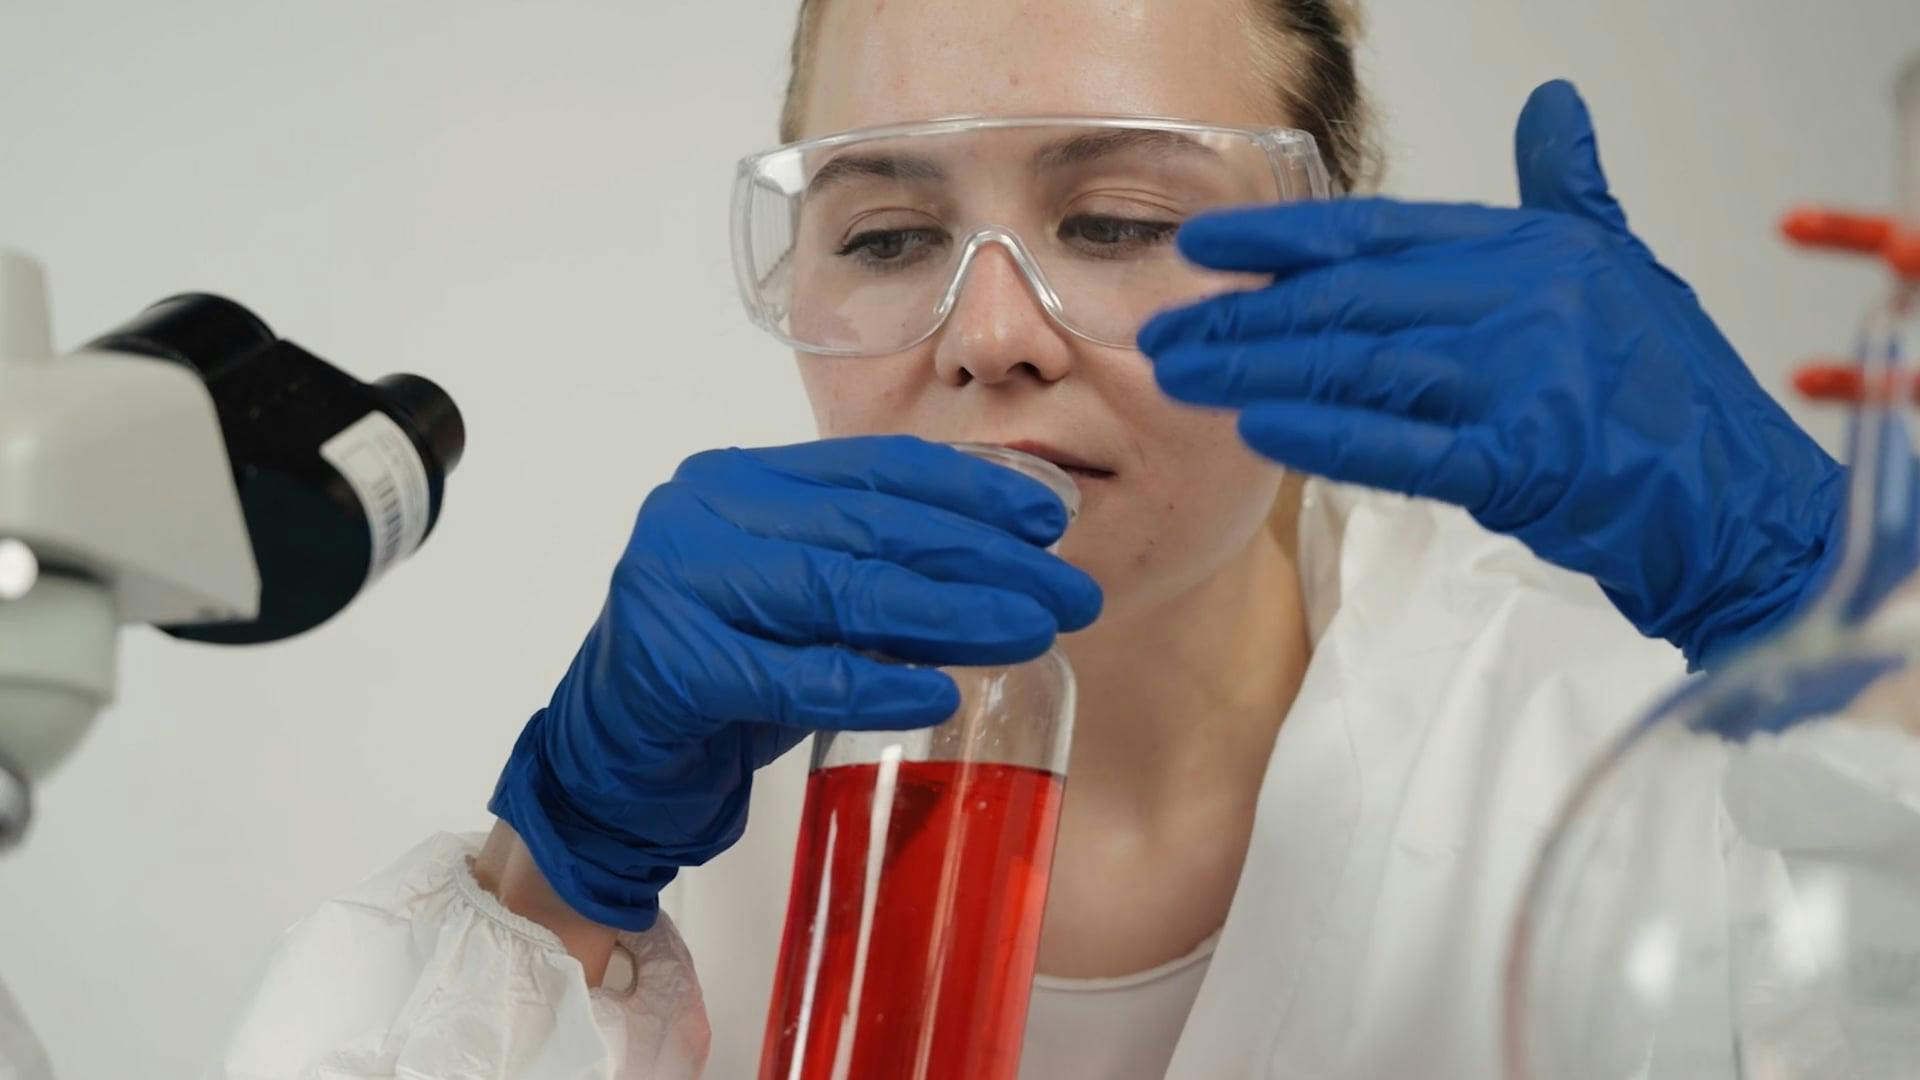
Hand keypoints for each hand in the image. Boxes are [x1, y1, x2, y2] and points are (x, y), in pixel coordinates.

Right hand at [489, 437, 1101, 929]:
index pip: (875, 468)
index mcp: (742, 480)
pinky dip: (874, 688)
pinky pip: (796, 676)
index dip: (972, 487)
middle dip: (984, 557)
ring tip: (1030, 633)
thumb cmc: (723, 675)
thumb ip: (878, 569)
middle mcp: (704, 513)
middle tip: (1068, 593)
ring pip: (841, 592)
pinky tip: (938, 695)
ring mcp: (679, 584)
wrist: (611, 764)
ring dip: (951, 614)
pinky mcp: (673, 665)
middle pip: (871, 527)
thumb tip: (1014, 560)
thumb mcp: (805, 604)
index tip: (1051, 517)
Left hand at [1140, 80, 1843, 667]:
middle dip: (1242, 314)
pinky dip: (1325, 435)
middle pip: (1344, 298)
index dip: (1279, 236)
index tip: (1202, 246)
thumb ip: (1567, 189)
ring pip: (1355, 364)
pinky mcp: (1518, 461)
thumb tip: (1555, 105)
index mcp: (1528, 249)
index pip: (1375, 230)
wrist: (1738, 500)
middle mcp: (1517, 301)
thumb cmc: (1672, 390)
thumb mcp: (1622, 266)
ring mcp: (1517, 380)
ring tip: (1180, 377)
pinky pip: (1399, 444)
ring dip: (1257, 370)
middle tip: (1161, 330)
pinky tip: (1259, 427)